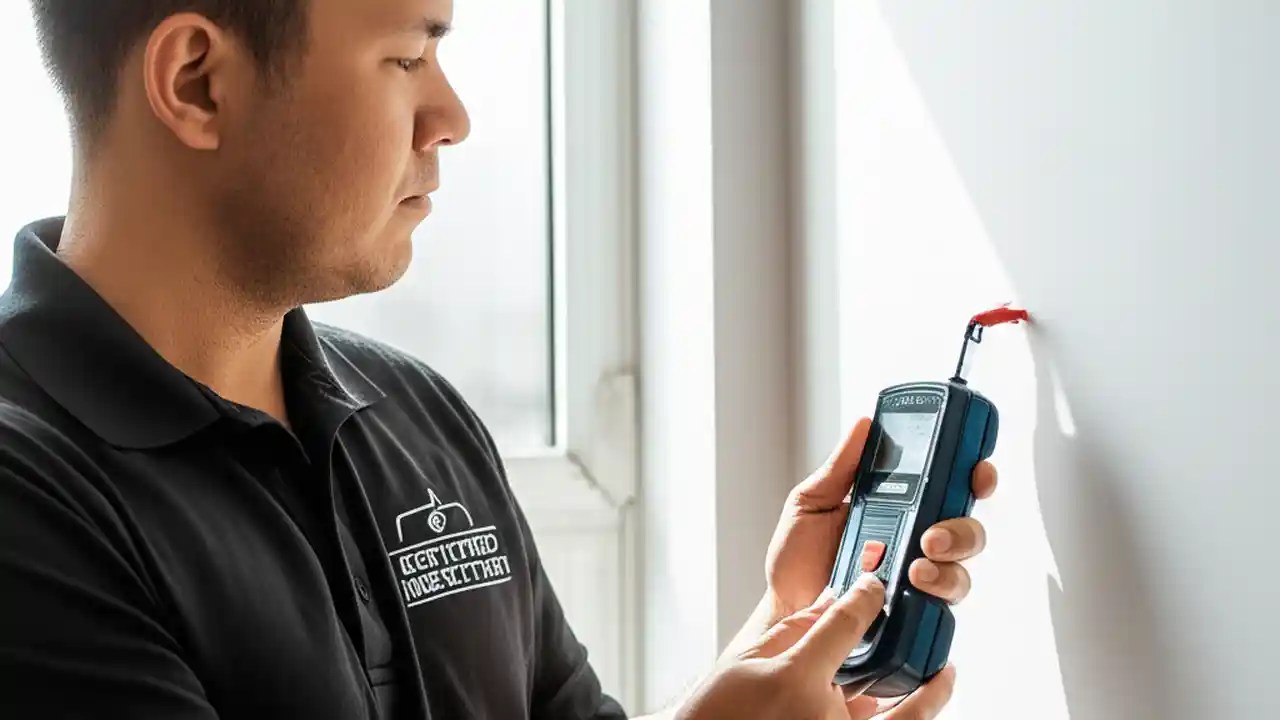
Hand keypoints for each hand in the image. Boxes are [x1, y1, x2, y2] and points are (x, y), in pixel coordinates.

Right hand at [676, 574, 955, 719]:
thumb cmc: (714, 715)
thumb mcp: (744, 661)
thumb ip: (791, 630)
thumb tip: (828, 606)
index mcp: (796, 681)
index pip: (847, 625)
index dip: (865, 598)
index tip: (873, 588)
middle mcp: (824, 717)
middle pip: (892, 679)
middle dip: (916, 660)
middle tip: (935, 652)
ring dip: (928, 702)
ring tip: (941, 681)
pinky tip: (910, 710)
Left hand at [764, 417, 997, 620]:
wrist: (782, 607)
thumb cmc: (796, 557)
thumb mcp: (811, 502)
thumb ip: (839, 467)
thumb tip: (865, 425)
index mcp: (898, 507)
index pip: (948, 486)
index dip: (973, 474)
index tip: (977, 470)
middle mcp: (915, 541)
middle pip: (967, 529)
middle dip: (963, 529)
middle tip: (933, 535)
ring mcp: (916, 578)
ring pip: (960, 571)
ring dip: (947, 567)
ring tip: (916, 567)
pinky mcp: (910, 612)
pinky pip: (940, 608)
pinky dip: (934, 599)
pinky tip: (913, 593)